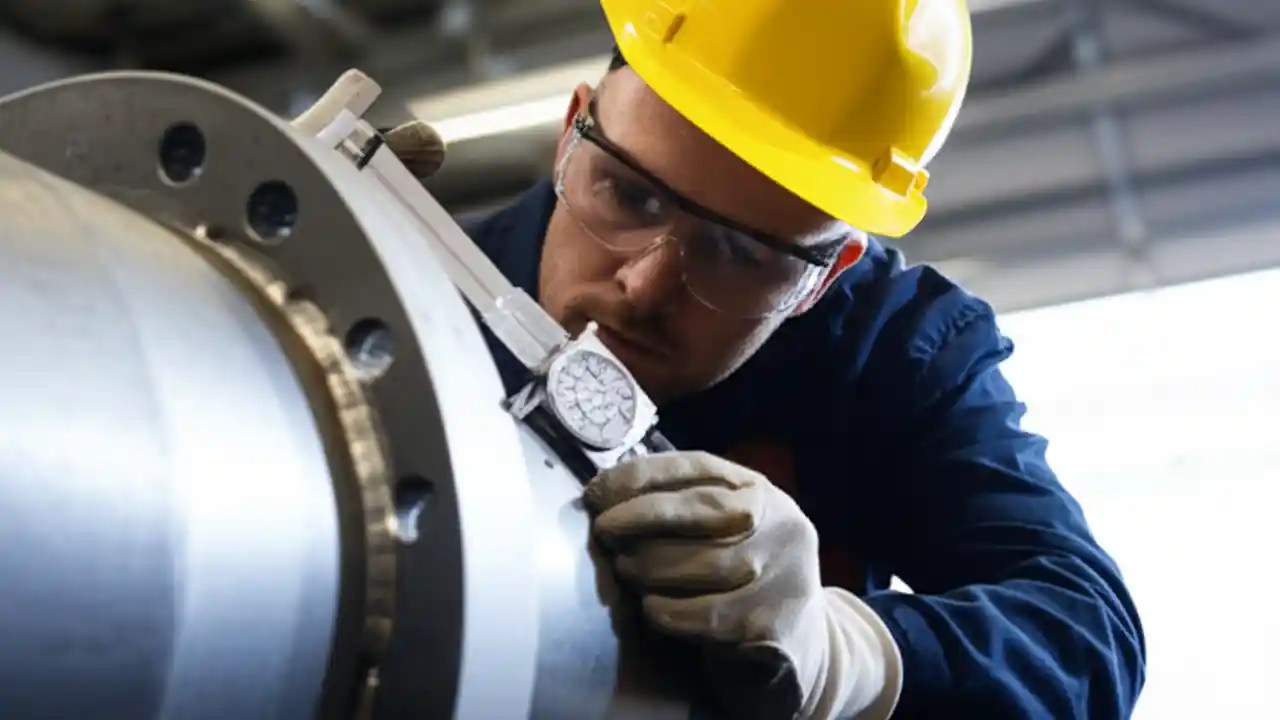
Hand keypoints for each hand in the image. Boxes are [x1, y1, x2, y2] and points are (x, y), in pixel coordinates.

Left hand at [584, 451, 902, 719]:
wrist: (799, 649)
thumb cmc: (738, 584)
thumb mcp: (720, 534)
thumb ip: (678, 510)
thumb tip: (604, 493)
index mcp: (760, 492)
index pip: (699, 466)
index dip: (644, 475)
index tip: (599, 490)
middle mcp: (782, 525)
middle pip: (707, 509)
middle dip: (644, 516)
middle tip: (605, 531)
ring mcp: (785, 574)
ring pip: (708, 563)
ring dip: (653, 567)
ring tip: (626, 570)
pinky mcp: (775, 623)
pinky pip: (710, 615)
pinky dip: (670, 611)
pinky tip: (651, 609)